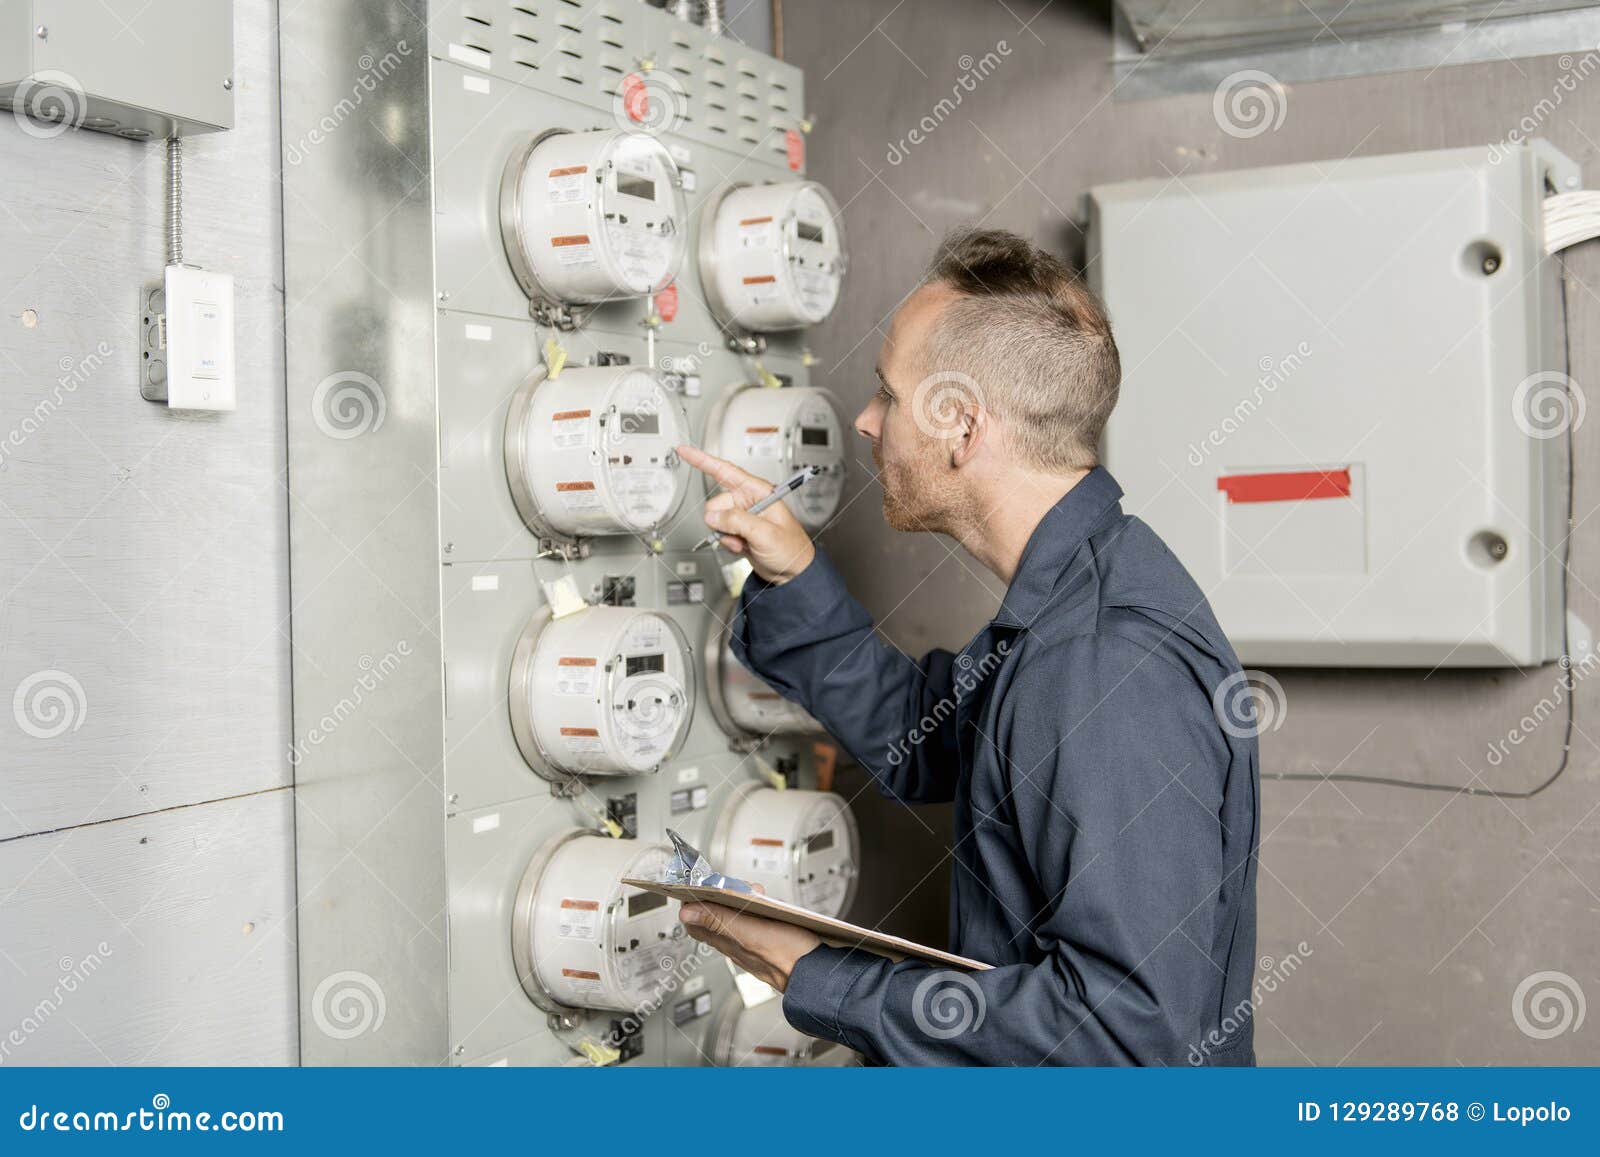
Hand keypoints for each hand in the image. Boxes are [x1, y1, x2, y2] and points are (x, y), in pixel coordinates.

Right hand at [676, 445, 815, 584]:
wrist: (792, 571)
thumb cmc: (791, 548)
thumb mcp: (766, 533)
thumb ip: (738, 521)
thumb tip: (713, 516)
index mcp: (758, 491)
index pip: (725, 470)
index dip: (702, 460)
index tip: (684, 450)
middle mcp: (748, 501)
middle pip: (715, 503)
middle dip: (723, 521)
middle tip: (742, 533)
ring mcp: (742, 517)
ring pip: (715, 521)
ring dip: (727, 536)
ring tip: (747, 542)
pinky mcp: (738, 532)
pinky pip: (720, 534)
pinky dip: (729, 544)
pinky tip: (745, 547)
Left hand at [678, 900, 822, 992]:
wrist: (817, 975)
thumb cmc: (788, 955)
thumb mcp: (750, 931)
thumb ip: (718, 920)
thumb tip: (686, 913)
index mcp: (727, 941)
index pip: (696, 921)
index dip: (695, 902)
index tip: (703, 886)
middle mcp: (736, 945)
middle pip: (715, 916)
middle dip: (723, 896)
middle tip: (736, 886)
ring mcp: (752, 945)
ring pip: (736, 918)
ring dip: (742, 901)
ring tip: (757, 893)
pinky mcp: (769, 943)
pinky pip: (754, 923)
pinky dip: (758, 910)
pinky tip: (769, 907)